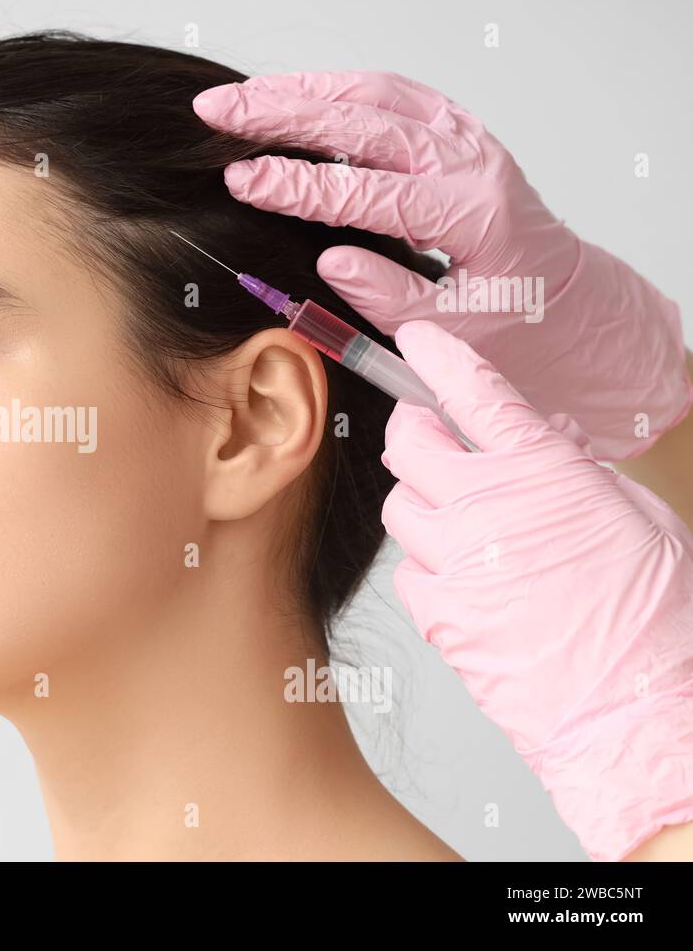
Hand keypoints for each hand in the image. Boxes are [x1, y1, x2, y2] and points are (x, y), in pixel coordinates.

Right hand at [192, 70, 691, 460]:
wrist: (559, 290)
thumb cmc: (508, 314)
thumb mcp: (450, 327)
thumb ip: (389, 295)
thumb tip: (331, 260)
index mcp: (471, 213)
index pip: (366, 192)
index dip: (297, 185)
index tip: (241, 179)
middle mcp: (469, 161)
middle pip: (362, 123)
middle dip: (281, 114)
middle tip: (219, 112)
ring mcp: (462, 135)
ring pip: (373, 94)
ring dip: (302, 90)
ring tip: (241, 98)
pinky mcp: (452, 127)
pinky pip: (389, 92)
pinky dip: (335, 87)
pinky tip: (293, 91)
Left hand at [379, 319, 692, 861]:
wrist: (632, 705)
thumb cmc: (650, 615)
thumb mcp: (635, 515)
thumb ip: (575, 473)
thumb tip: (547, 451)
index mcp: (541, 469)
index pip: (473, 391)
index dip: (438, 357)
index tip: (416, 341)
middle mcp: (485, 506)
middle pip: (407, 444)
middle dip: (412, 432)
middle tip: (426, 435)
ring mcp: (454, 560)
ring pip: (398, 508)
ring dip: (420, 504)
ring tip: (460, 520)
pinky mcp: (437, 611)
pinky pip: (407, 571)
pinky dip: (426, 567)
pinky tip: (463, 578)